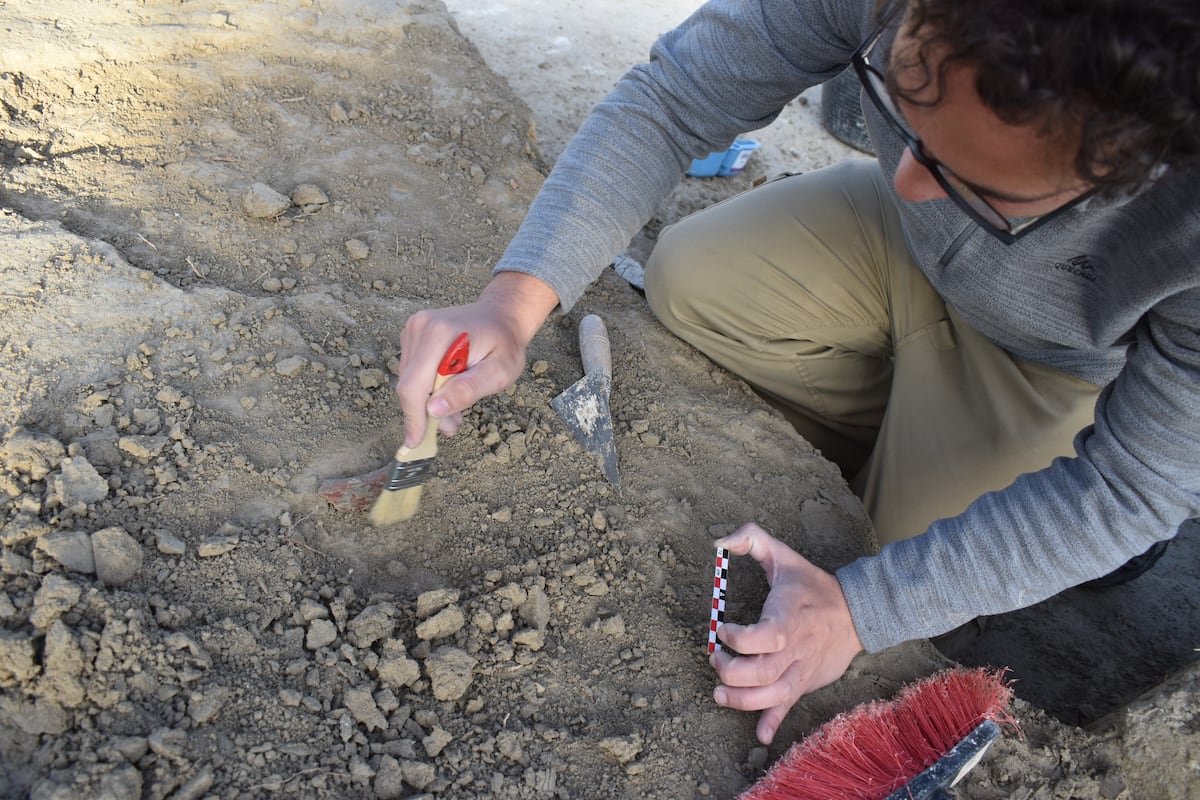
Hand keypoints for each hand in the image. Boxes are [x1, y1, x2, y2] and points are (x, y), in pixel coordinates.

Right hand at [395, 271, 558, 445]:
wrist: (502, 316)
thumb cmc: (504, 345)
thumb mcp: (499, 372)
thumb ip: (468, 390)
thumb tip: (434, 410)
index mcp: (440, 334)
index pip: (414, 385)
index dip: (414, 417)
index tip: (416, 442)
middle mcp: (420, 327)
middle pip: (409, 385)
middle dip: (426, 412)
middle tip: (452, 426)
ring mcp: (414, 328)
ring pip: (409, 380)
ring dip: (428, 401)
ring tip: (456, 407)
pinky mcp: (412, 333)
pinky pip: (412, 370)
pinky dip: (427, 387)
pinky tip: (448, 390)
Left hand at [710, 522, 863, 744]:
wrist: (855, 613)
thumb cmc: (810, 585)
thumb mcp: (783, 555)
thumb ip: (751, 538)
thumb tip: (720, 539)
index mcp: (788, 619)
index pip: (763, 639)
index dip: (737, 639)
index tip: (722, 629)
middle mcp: (795, 650)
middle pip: (763, 674)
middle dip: (731, 672)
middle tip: (716, 659)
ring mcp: (801, 670)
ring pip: (773, 696)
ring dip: (742, 701)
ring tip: (720, 694)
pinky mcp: (804, 683)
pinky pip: (789, 708)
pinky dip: (773, 723)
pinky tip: (761, 736)